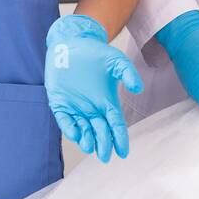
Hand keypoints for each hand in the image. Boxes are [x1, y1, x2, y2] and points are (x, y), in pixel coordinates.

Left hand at [45, 14, 142, 162]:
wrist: (73, 43)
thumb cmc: (96, 52)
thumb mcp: (116, 61)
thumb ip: (128, 73)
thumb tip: (138, 88)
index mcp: (107, 102)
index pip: (116, 124)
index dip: (120, 138)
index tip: (123, 152)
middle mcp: (92, 109)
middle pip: (100, 132)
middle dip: (104, 144)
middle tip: (105, 155)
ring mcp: (76, 108)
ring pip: (83, 130)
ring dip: (87, 140)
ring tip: (90, 146)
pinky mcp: (60, 104)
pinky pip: (65, 120)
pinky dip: (69, 128)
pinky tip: (75, 134)